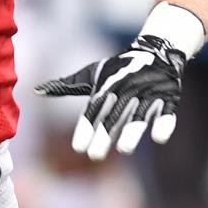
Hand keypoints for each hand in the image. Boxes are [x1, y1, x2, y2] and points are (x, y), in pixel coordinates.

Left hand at [36, 34, 189, 162]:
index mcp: (108, 85)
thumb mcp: (93, 74)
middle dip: (104, 135)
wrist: (156, 50)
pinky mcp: (169, 96)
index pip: (94, 109)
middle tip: (94, 156)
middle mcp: (127, 89)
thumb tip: (38, 91)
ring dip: (132, 131)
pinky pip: (168, 111)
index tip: (78, 148)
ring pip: (140, 114)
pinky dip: (164, 122)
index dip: (86, 127)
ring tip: (123, 149)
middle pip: (115, 115)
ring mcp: (149, 93)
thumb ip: (67, 85)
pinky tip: (158, 137)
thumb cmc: (119, 68)